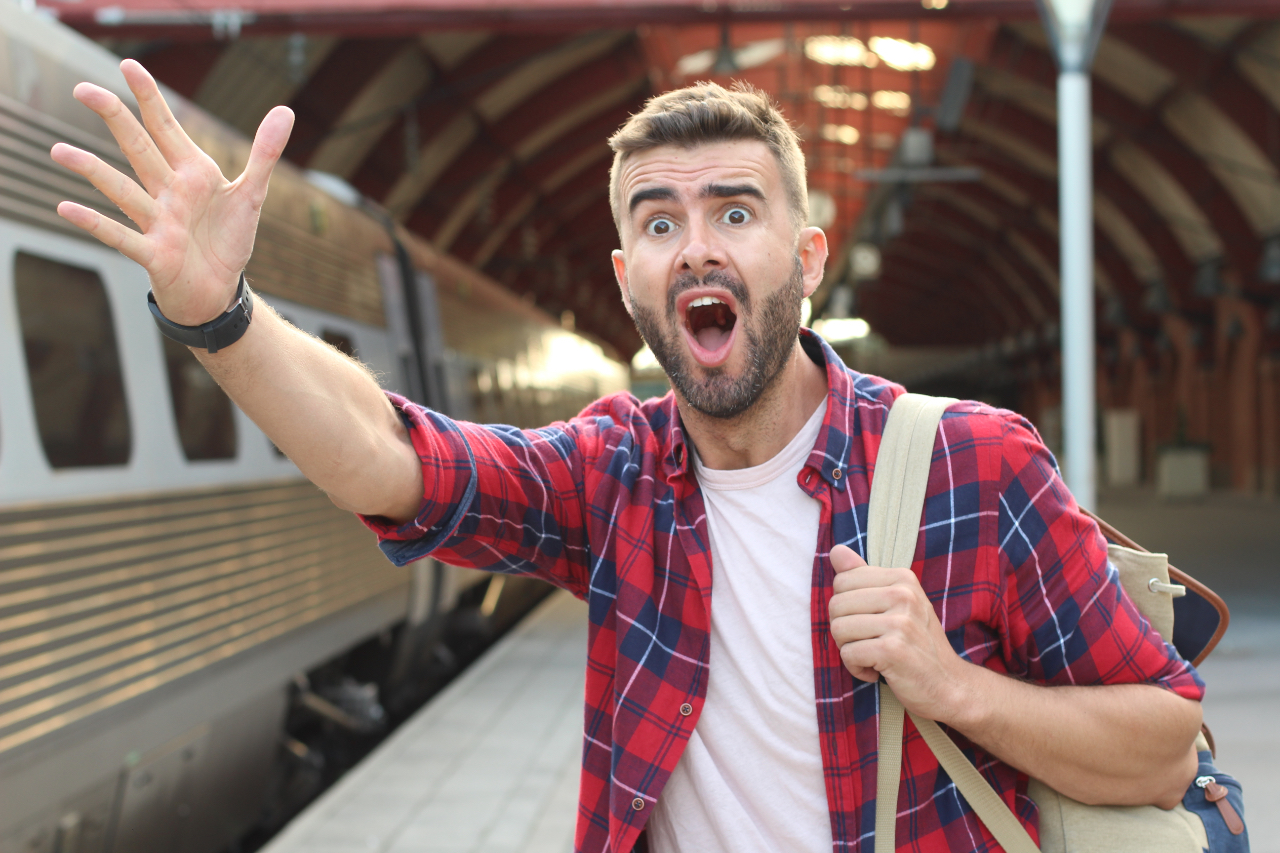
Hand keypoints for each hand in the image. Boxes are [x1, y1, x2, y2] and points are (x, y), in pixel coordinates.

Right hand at [50, 59, 293, 326]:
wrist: (218, 291)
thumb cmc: (227, 241)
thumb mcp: (252, 194)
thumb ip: (264, 154)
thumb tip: (285, 110)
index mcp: (191, 174)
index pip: (166, 128)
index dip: (150, 98)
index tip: (129, 65)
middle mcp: (168, 192)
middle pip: (139, 149)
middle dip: (115, 119)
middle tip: (82, 89)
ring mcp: (157, 222)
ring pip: (122, 190)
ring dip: (92, 171)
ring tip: (59, 151)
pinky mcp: (153, 254)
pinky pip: (121, 236)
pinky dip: (96, 224)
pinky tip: (67, 208)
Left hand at [828, 544, 971, 723]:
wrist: (948, 685)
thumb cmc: (916, 644)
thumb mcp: (896, 604)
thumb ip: (863, 577)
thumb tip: (836, 550)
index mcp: (902, 579)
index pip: (842, 581)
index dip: (847, 608)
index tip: (870, 622)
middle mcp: (903, 595)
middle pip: (836, 605)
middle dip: (845, 631)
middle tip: (871, 642)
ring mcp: (900, 622)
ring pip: (838, 629)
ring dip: (850, 650)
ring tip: (875, 656)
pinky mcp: (893, 649)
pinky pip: (848, 654)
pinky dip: (856, 668)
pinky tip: (878, 671)